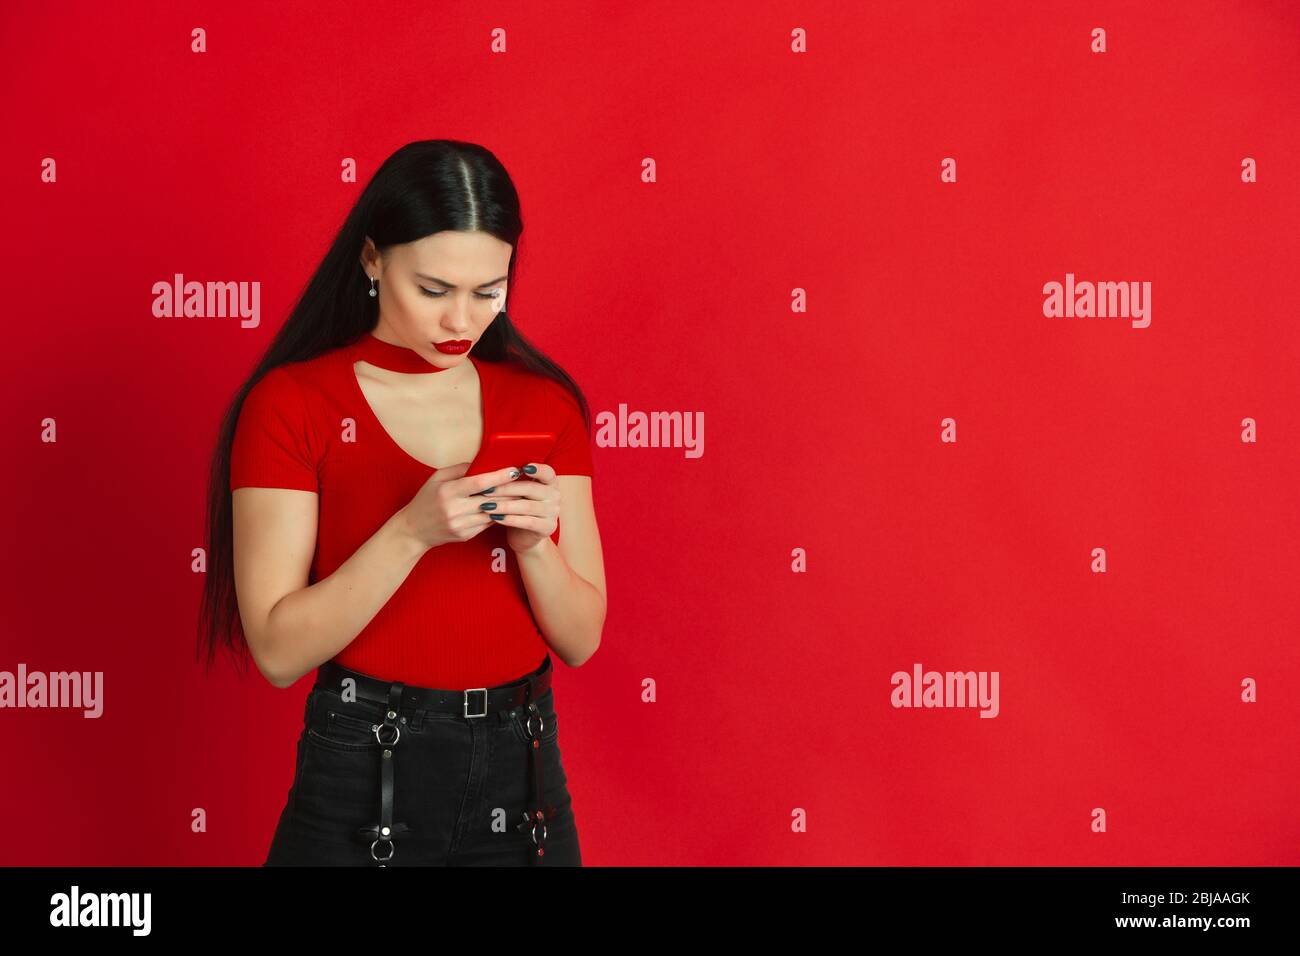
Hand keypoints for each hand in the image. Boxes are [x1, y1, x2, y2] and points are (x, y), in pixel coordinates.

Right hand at [398, 462, 522, 550]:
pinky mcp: (466, 536)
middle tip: (526, 481)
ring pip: (493, 513)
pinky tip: (508, 508)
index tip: (515, 470)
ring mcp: (461, 525)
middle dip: (511, 490)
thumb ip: (459, 469)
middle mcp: (455, 510)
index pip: (479, 483)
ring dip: (508, 504)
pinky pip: (487, 523)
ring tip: (522, 493)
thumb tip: (483, 462)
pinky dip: (498, 514)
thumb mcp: (437, 479)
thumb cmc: (426, 499)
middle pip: (491, 499)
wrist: (414, 530)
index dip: (499, 476)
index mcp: (448, 492)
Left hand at [479, 462, 560, 553]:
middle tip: (486, 490)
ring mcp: (553, 512)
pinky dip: (510, 519)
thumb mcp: (518, 492)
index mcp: (550, 482)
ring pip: (527, 506)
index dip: (537, 469)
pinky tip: (496, 518)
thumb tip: (492, 471)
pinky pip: (528, 522)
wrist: (525, 535)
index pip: (547, 472)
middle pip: (530, 488)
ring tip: (486, 506)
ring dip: (504, 506)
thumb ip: (513, 481)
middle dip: (506, 489)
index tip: (522, 468)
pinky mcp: (548, 527)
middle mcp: (555, 495)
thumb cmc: (519, 507)